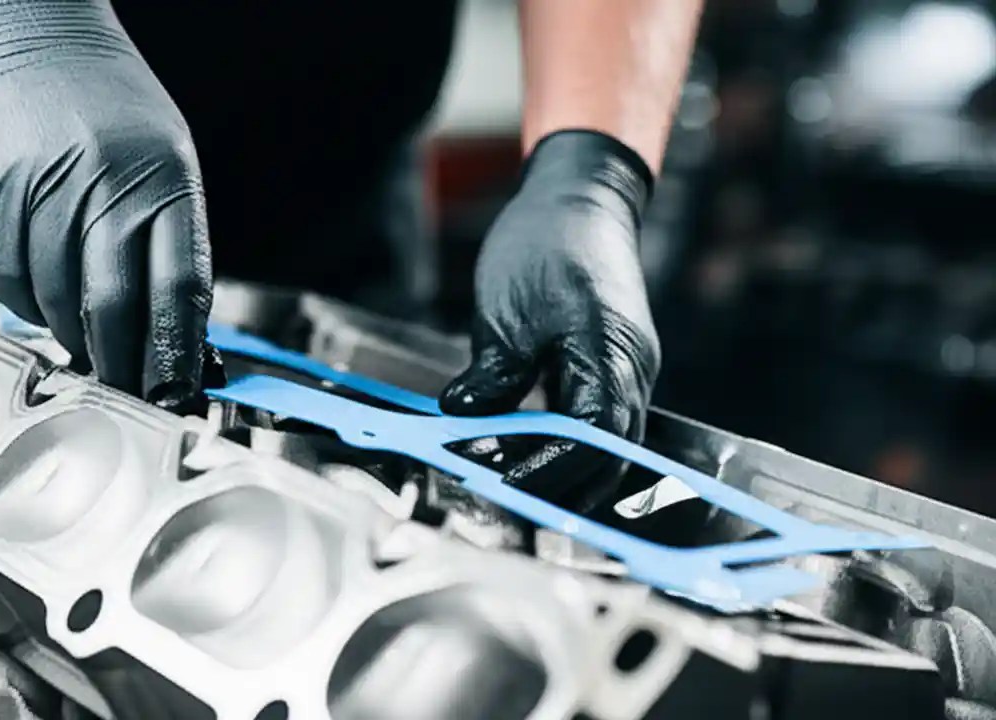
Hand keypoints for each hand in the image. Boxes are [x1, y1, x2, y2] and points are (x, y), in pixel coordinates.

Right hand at [0, 0, 211, 410]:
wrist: (32, 32)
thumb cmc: (114, 108)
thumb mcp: (170, 161)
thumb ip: (172, 243)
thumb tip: (176, 337)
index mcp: (163, 180)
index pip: (176, 291)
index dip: (175, 356)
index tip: (174, 397)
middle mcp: (100, 186)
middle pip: (108, 310)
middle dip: (120, 368)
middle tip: (126, 394)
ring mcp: (35, 191)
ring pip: (51, 305)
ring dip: (72, 336)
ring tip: (85, 336)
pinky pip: (4, 282)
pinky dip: (27, 303)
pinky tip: (42, 292)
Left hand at [440, 131, 660, 510]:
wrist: (580, 197)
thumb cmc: (549, 242)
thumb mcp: (506, 308)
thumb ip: (494, 373)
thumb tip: (464, 417)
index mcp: (610, 355)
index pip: (593, 439)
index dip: (553, 470)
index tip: (507, 487)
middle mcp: (632, 371)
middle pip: (611, 455)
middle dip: (564, 487)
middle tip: (509, 504)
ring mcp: (629, 371)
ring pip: (609, 444)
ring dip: (567, 471)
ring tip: (513, 487)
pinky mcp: (614, 368)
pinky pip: (599, 422)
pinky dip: (568, 445)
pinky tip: (528, 452)